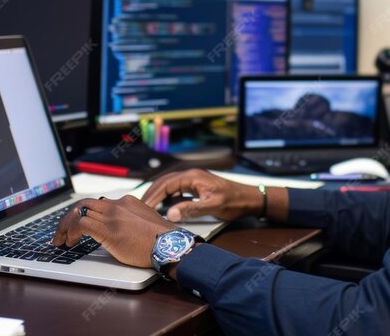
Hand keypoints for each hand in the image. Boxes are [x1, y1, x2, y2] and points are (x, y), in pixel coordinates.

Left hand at [52, 195, 177, 267]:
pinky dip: (70, 232)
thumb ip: (131, 223)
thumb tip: (121, 233)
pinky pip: (81, 224)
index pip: (98, 203)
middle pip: (84, 203)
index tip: (78, 225)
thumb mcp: (146, 224)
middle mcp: (118, 205)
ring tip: (61, 240)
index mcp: (127, 202)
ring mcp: (112, 216)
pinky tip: (70, 242)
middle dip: (68, 217)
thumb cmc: (163, 240)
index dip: (84, 214)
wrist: (171, 245)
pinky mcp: (108, 229)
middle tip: (61, 232)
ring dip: (65, 226)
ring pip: (78, 211)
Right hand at [142, 169, 262, 221]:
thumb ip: (191, 209)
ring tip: (148, 206)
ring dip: (158, 194)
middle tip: (140, 207)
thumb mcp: (212, 207)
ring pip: (169, 185)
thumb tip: (169, 214)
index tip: (144, 208)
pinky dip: (167, 196)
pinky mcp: (196, 186)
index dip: (153, 196)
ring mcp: (194, 180)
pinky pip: (176, 189)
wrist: (249, 199)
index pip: (166, 184)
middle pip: (164, 182)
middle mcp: (191, 175)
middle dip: (151, 193)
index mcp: (193, 176)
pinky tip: (163, 205)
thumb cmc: (234, 202)